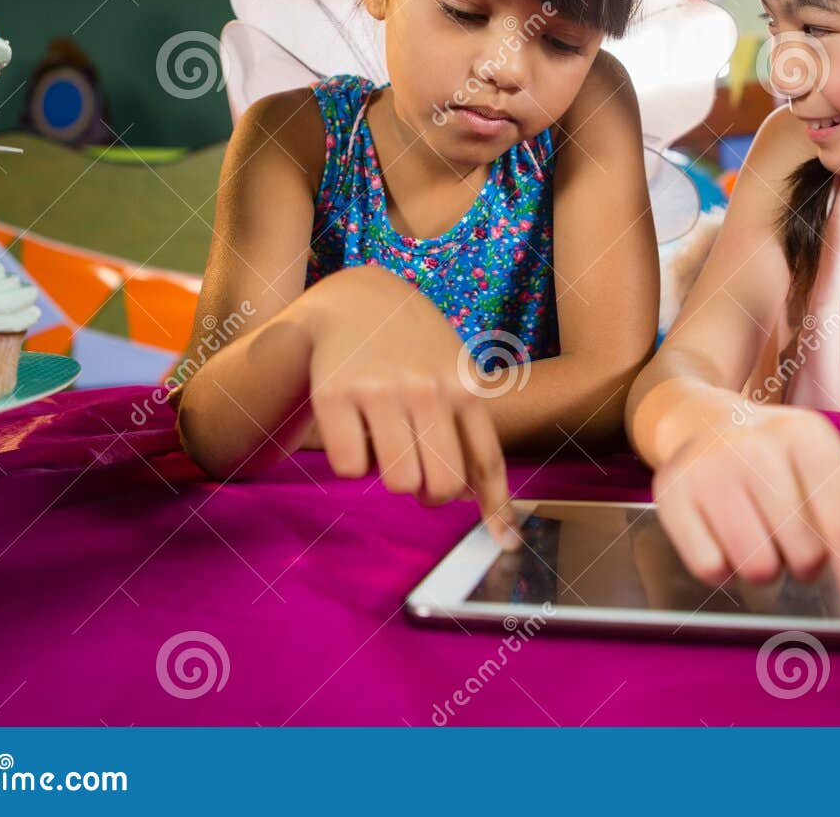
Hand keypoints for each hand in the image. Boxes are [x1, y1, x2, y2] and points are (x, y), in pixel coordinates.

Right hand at [307, 319, 519, 550]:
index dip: (497, 508)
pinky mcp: (334, 394)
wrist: (354, 298)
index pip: (486, 461)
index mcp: (463, 387)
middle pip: (442, 484)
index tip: (504, 542)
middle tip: (417, 477)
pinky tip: (353, 432)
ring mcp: (381, 390)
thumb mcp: (453, 373)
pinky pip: (349, 468)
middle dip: (430, 495)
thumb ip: (468, 431)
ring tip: (384, 444)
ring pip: (397, 482)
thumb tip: (472, 500)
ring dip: (390, 477)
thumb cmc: (413, 347)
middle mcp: (427, 389)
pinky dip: (350, 464)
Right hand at [650, 390, 839, 627]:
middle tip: (790, 537)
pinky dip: (723, 568)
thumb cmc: (774, 457)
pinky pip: (711, 569)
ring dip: (764, 566)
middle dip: (804, 562)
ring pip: (757, 568)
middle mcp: (758, 446)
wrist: (704, 420)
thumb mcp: (816, 463)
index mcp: (808, 435)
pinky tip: (723, 536)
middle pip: (804, 555)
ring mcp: (710, 468)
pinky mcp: (672, 492)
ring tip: (757, 534)